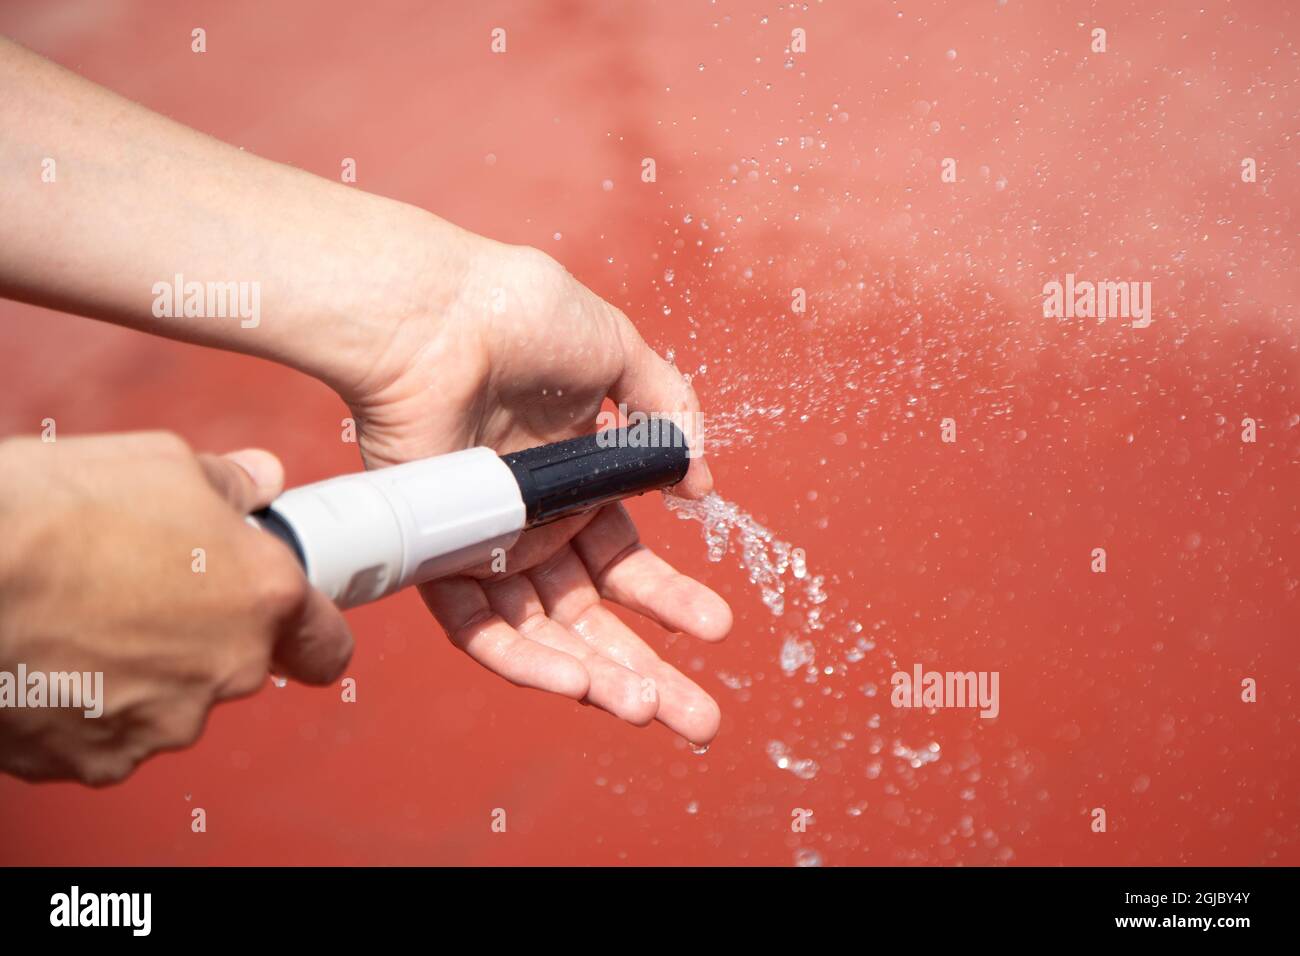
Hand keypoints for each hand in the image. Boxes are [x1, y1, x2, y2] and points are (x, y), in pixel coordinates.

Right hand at [0, 433, 351, 784]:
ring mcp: (165, 724)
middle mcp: (229, 670)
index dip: (309, 628)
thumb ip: (231, 484)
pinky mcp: (99, 759)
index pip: (327, 644)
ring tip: (86, 619)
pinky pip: (111, 736)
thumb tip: (261, 481)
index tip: (289, 619)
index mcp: (263, 597)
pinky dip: (91, 708)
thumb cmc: (56, 512)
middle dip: (207, 634)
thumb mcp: (163, 462)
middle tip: (146, 589)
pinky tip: (56, 660)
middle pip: (240, 666)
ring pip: (174, 702)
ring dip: (146, 672)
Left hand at [333, 238, 732, 744]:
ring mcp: (490, 544)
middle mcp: (537, 524)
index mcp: (579, 484)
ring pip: (548, 633)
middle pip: (595, 616)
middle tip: (700, 719)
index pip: (627, 563)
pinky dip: (527, 661)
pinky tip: (576, 684)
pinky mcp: (442, 555)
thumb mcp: (619, 352)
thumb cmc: (524, 319)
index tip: (717, 627)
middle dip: (649, 670)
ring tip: (649, 711)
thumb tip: (702, 483)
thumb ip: (670, 411)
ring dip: (598, 678)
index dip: (671, 600)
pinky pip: (484, 626)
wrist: (439, 315)